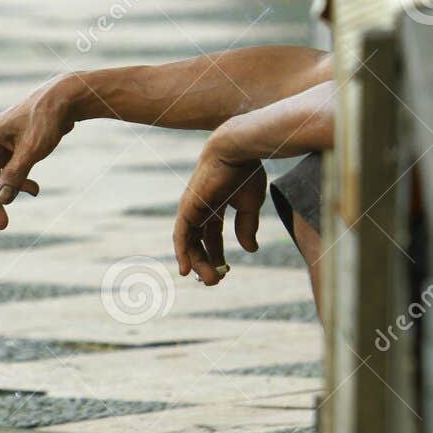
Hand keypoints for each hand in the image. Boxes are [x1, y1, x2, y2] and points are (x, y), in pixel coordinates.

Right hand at [0, 77, 76, 230]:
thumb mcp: (33, 148)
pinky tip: (34, 191)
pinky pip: (8, 173)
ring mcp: (1, 146)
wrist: (66, 98)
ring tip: (6, 223)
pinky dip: (18, 184)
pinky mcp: (14, 149)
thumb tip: (1, 199)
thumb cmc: (47, 119)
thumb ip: (16, 173)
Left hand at [173, 132, 267, 285]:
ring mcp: (192, 209)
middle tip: (215, 281)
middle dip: (206, 263)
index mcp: (214, 206)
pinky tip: (186, 269)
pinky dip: (182, 253)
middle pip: (199, 242)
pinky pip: (182, 235)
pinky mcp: (188, 208)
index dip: (217, 255)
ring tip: (209, 281)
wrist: (237, 151)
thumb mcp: (250, 205)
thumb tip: (250, 250)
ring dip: (197, 263)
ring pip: (190, 243)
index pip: (211, 236)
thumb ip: (247, 226)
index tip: (225, 271)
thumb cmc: (245, 172)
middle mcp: (200, 209)